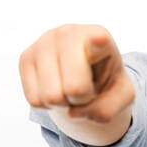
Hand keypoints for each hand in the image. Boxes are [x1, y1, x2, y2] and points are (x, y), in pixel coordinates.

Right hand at [19, 24, 133, 122]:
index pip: (98, 40)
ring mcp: (43, 43)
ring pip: (51, 97)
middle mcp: (68, 33)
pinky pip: (34, 99)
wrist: (85, 70)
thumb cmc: (106, 80)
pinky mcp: (25, 57)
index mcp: (100, 37)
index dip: (97, 43)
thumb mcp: (121, 97)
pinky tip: (56, 87)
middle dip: (82, 100)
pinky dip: (48, 104)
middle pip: (74, 88)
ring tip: (71, 88)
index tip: (99, 40)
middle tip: (87, 89)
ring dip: (63, 103)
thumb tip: (72, 113)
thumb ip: (107, 109)